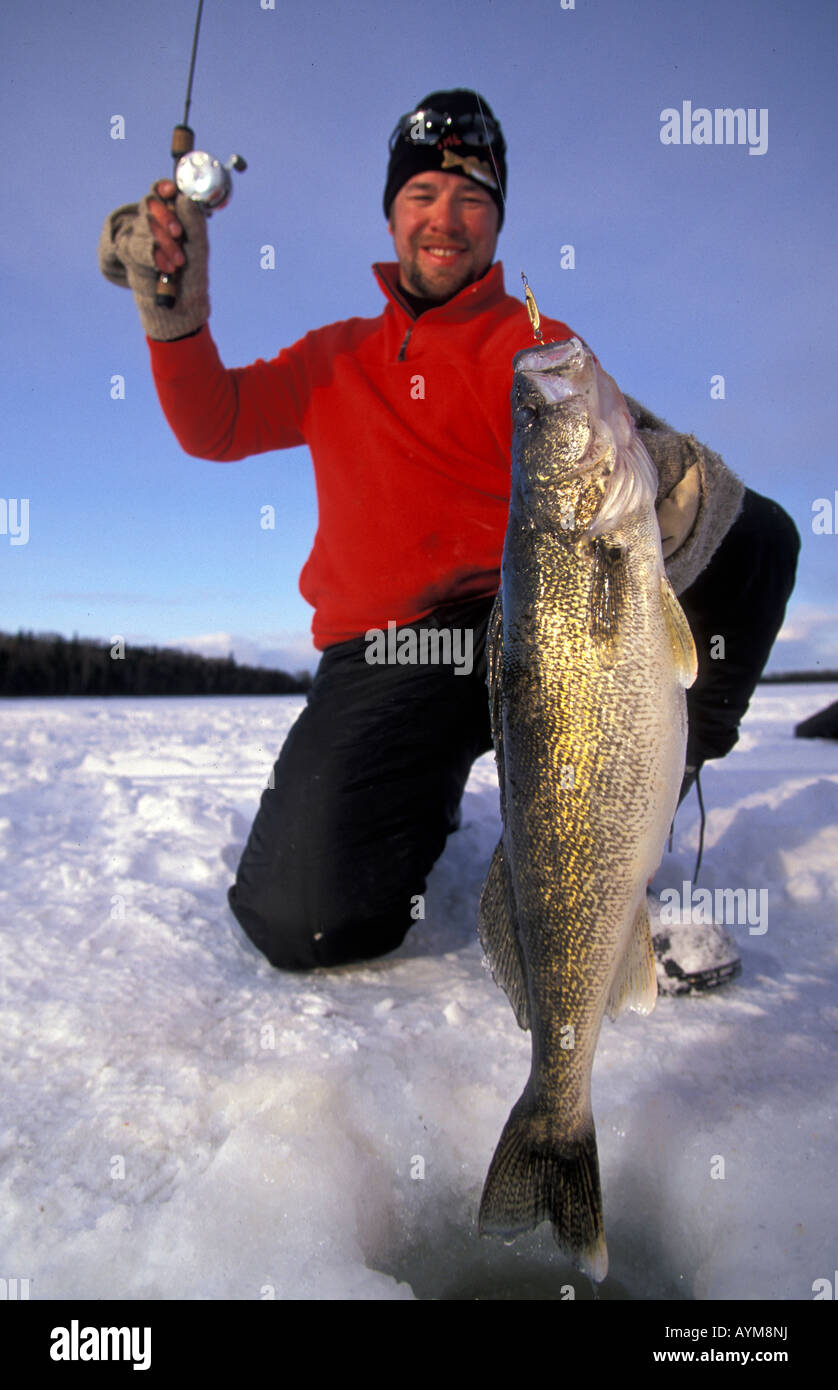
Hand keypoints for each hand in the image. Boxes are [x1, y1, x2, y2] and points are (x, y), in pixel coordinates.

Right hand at [98, 181, 210, 339]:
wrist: (180, 310)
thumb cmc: (192, 278)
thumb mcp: (198, 248)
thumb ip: (194, 224)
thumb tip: (183, 198)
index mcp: (170, 220)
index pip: (160, 194)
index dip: (162, 189)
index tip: (170, 191)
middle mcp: (152, 226)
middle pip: (149, 206)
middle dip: (164, 217)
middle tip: (178, 233)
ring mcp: (138, 240)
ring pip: (142, 228)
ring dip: (162, 243)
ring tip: (178, 262)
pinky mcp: (129, 257)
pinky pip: (135, 248)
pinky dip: (152, 256)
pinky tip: (165, 267)